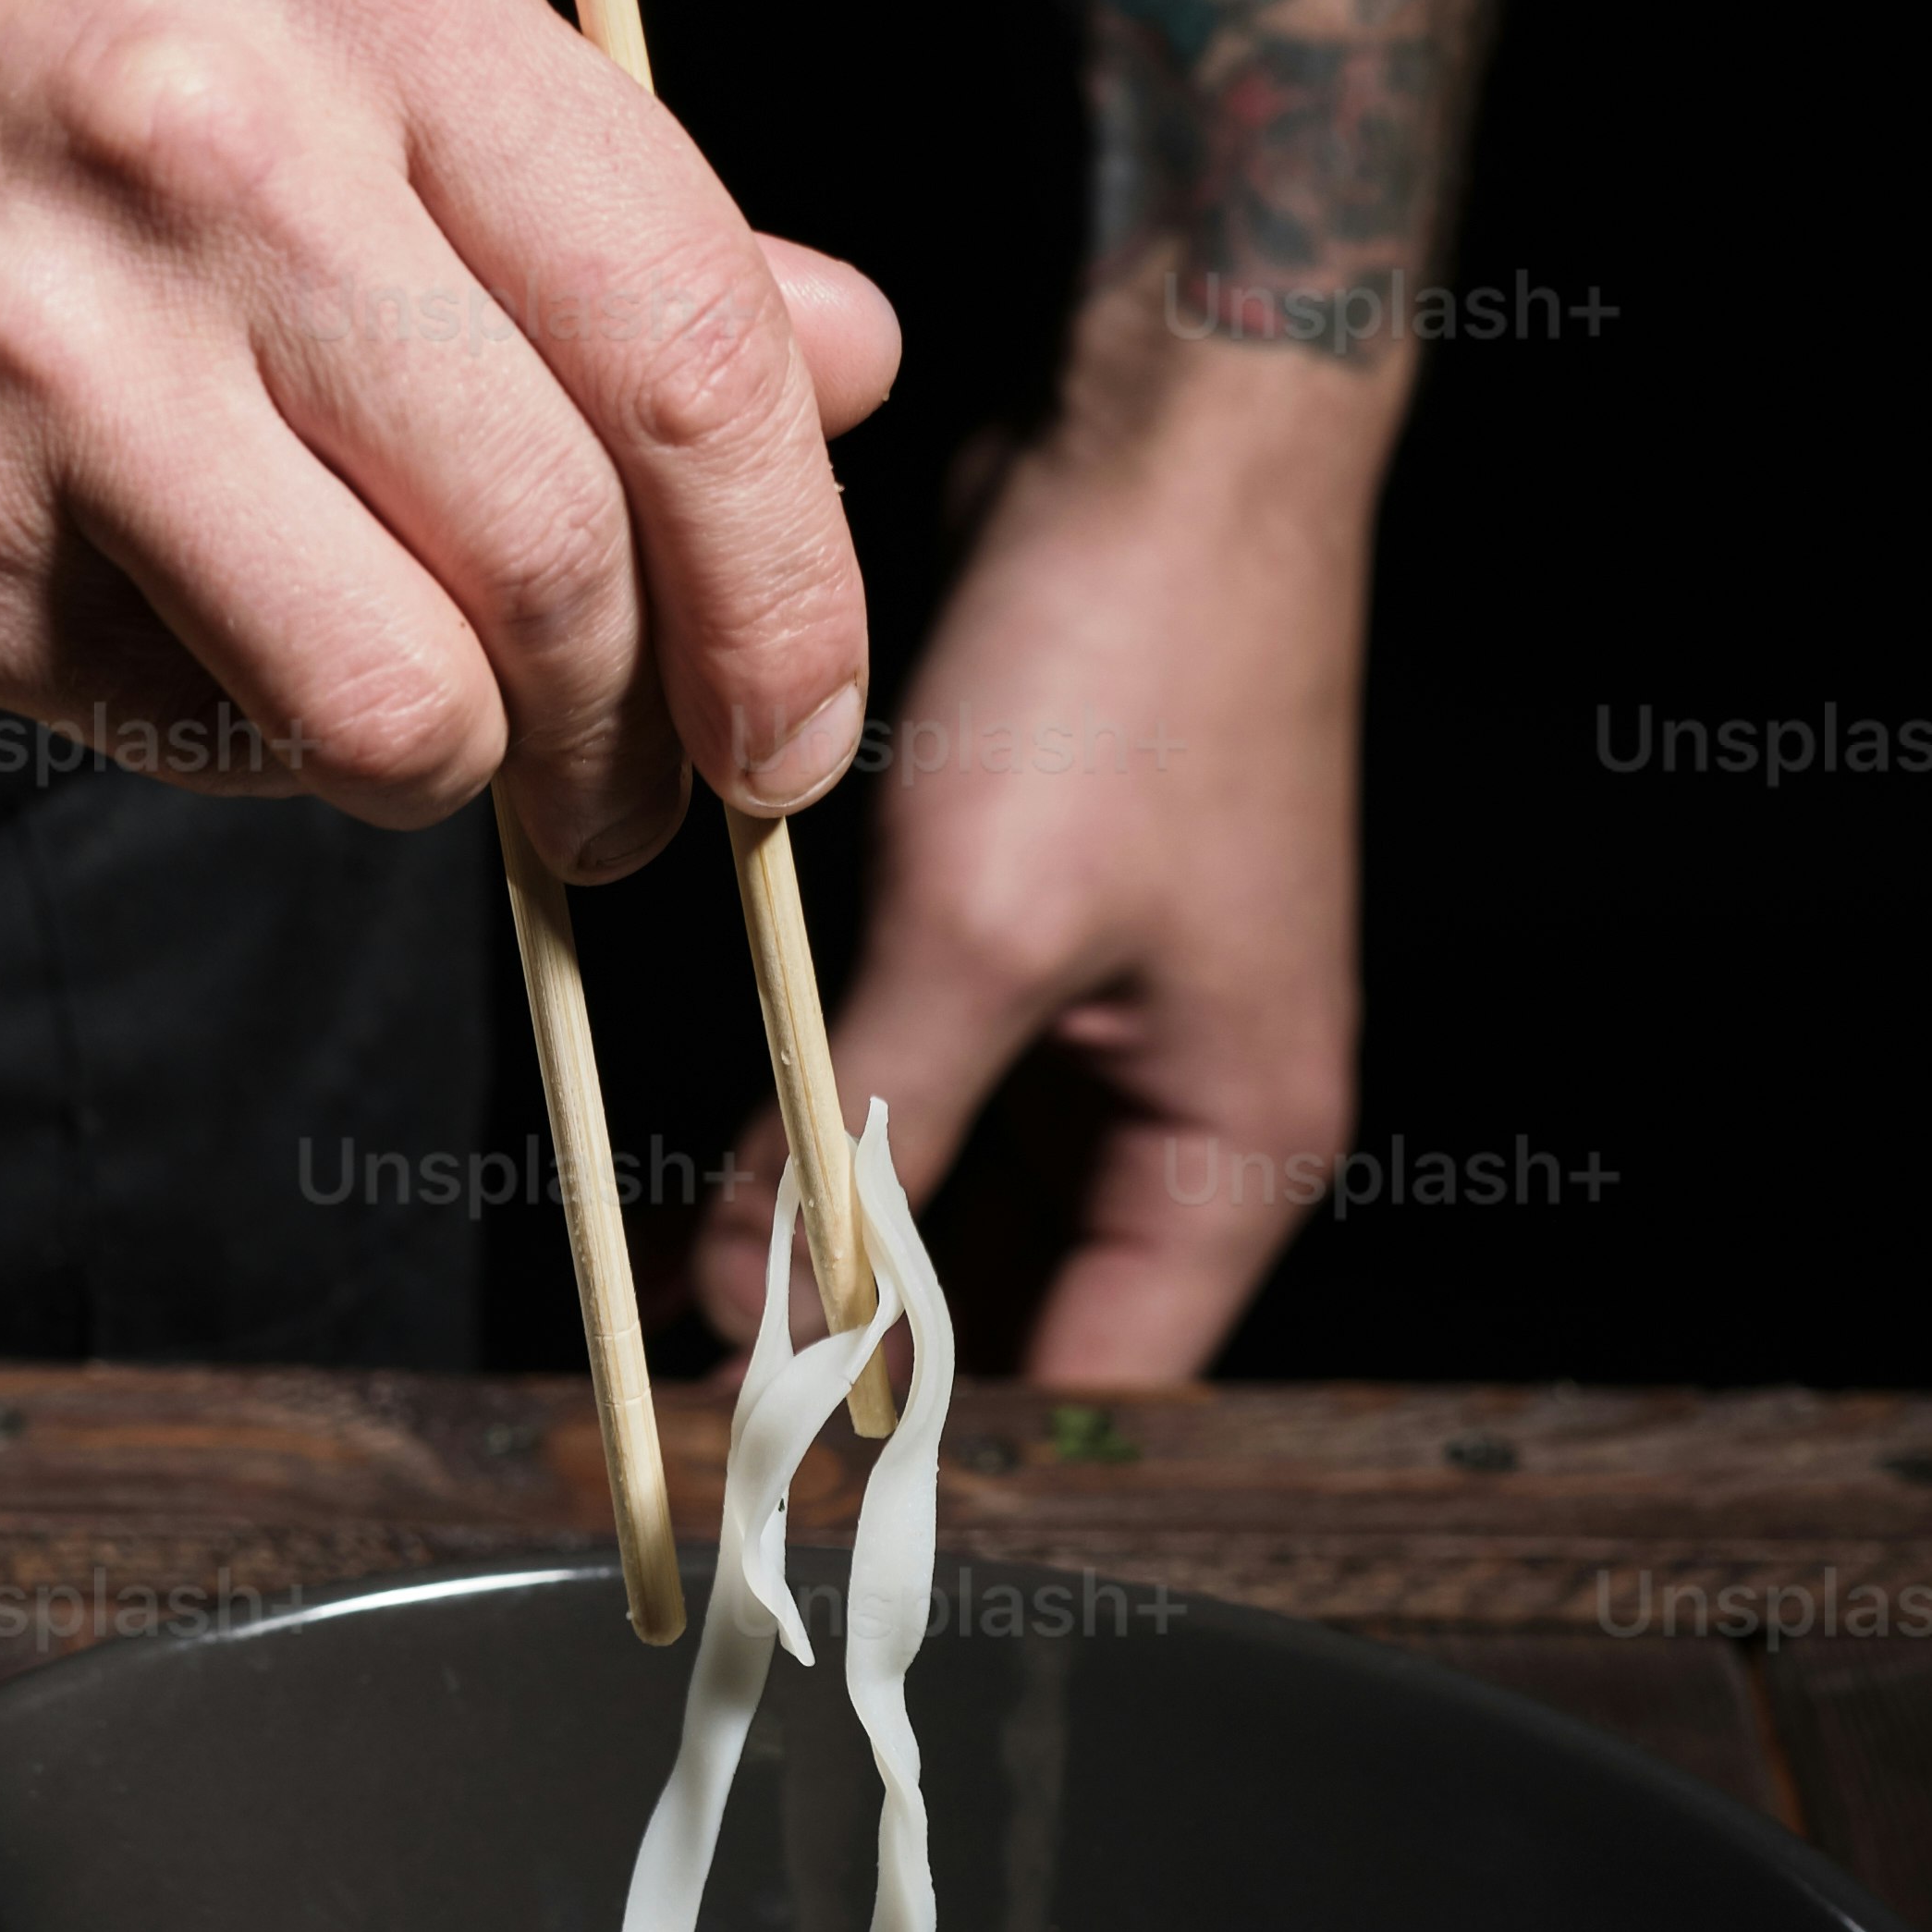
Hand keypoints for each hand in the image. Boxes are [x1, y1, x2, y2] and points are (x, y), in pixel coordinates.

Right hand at [0, 0, 900, 879]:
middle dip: (670, 741)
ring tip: (462, 764)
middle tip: (659, 802)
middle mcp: (222, 155)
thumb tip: (858, 360)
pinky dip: (253, 743)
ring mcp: (55, 357)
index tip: (798, 701)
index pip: (699, 338)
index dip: (798, 573)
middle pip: (583, 554)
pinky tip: (210, 652)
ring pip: (407, 699)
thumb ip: (574, 173)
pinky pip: (189, 726)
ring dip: (476, 784)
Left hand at [689, 312, 1385, 1380]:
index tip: (784, 1492)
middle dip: (876, 1356)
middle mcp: (1190, 1105)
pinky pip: (931, 1082)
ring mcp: (1114, 1019)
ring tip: (692, 1308)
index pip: (1098, 1389)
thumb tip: (739, 1304)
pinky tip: (730, 1157)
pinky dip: (841, 1120)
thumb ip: (853, 1129)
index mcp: (1240, 1143)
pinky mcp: (1039, 933)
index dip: (943, 1452)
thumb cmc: (1133, 664)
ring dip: (844, 1239)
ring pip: (963, 1197)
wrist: (1170, 439)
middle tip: (703, 1411)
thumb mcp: (982, 926)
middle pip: (1025, 1308)